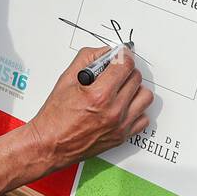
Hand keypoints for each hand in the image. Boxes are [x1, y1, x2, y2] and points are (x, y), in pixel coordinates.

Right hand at [26, 46, 153, 173]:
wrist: (51, 144)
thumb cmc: (55, 116)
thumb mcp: (66, 79)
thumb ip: (88, 59)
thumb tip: (106, 52)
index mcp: (99, 95)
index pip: (125, 65)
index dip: (123, 55)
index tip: (121, 54)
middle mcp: (113, 111)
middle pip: (136, 78)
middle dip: (125, 70)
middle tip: (115, 72)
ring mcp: (120, 125)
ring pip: (145, 96)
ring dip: (135, 89)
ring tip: (121, 89)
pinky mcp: (122, 136)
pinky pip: (143, 117)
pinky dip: (136, 109)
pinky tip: (123, 106)